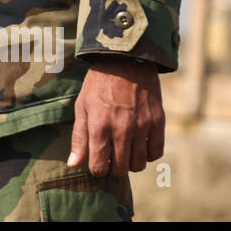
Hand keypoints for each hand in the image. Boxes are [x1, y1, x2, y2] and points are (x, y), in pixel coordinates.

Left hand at [67, 57, 164, 176]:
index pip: (99, 166)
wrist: (125, 61)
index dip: (97, 170)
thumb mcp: (82, 107)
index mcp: (99, 125)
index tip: (97, 164)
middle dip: (114, 168)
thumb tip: (73, 164)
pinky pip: (156, 153)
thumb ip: (79, 137)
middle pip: (120, 169)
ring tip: (126, 151)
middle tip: (112, 158)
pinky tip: (141, 144)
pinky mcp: (158, 122)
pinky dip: (149, 154)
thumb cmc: (99, 85)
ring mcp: (142, 126)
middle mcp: (121, 129)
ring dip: (131, 163)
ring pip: (139, 164)